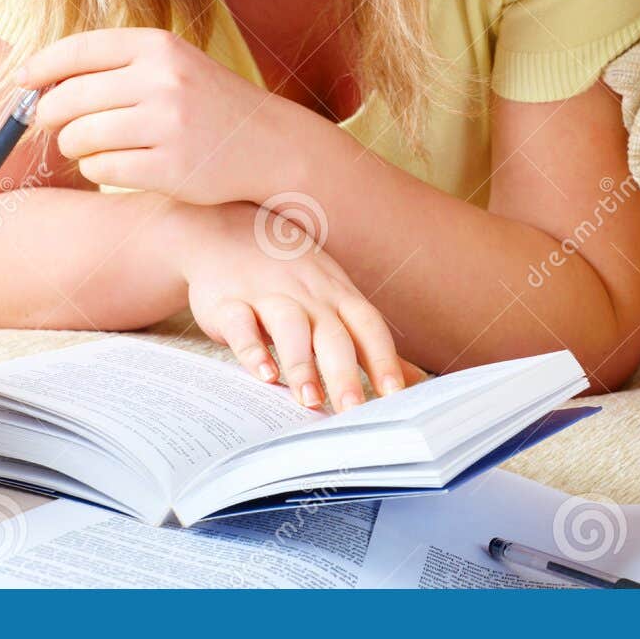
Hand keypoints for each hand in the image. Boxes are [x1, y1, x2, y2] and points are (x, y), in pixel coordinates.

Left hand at [18, 27, 306, 205]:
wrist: (269, 145)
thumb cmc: (209, 105)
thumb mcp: (174, 67)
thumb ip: (118, 68)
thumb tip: (40, 83)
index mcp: (160, 46)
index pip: (80, 50)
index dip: (41, 66)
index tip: (22, 82)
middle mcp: (163, 81)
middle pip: (70, 98)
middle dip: (48, 115)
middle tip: (49, 126)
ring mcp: (168, 125)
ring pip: (80, 136)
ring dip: (73, 146)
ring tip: (88, 147)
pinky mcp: (169, 168)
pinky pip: (101, 168)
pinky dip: (96, 169)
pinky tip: (112, 164)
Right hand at [180, 203, 421, 411]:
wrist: (224, 226)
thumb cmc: (290, 273)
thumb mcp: (334, 297)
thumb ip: (369, 341)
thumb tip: (415, 380)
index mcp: (337, 296)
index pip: (369, 327)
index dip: (384, 360)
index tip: (397, 396)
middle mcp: (307, 294)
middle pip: (333, 334)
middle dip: (345, 374)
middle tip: (354, 412)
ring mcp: (267, 294)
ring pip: (290, 327)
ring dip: (302, 364)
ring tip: (311, 400)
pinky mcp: (228, 302)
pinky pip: (241, 324)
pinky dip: (252, 349)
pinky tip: (263, 374)